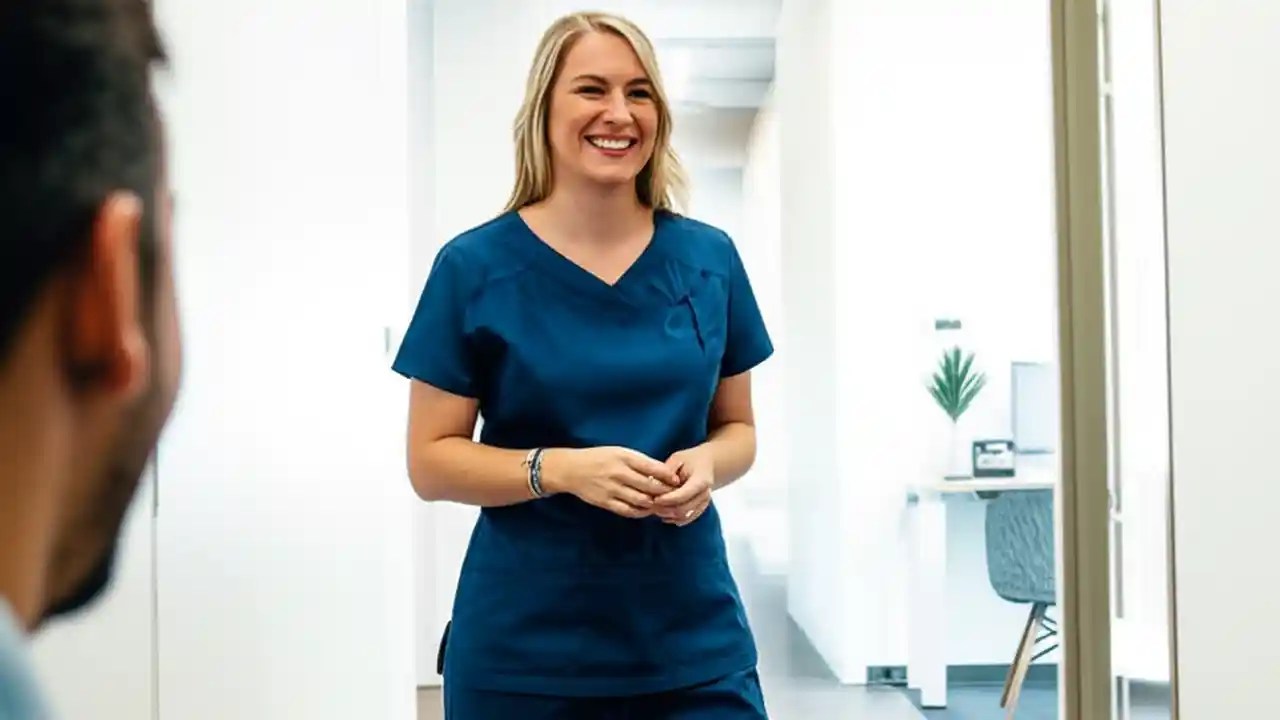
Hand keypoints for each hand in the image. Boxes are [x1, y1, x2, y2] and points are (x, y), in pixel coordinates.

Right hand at [541, 447, 680, 518]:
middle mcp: (619, 473)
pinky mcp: (606, 502)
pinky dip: (641, 513)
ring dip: (655, 505)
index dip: (668, 476)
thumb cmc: (599, 458)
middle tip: (675, 495)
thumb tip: (662, 473)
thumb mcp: (619, 452)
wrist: (571, 469)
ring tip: (663, 505)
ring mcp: (612, 489)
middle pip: (650, 487)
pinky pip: (628, 511)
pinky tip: (647, 511)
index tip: (677, 480)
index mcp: (624, 457)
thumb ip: (639, 462)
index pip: (652, 468)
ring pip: (641, 501)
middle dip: (665, 493)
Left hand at [654, 447, 714, 526]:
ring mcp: (703, 503)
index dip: (667, 499)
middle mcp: (704, 494)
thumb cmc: (691, 460)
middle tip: (651, 505)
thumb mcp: (678, 458)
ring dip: (668, 515)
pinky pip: (687, 519)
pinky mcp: (700, 509)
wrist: (708, 465)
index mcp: (701, 480)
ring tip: (655, 509)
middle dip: (665, 509)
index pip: (683, 495)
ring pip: (684, 516)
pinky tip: (663, 515)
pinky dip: (674, 519)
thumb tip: (656, 480)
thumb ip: (668, 469)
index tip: (654, 498)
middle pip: (683, 509)